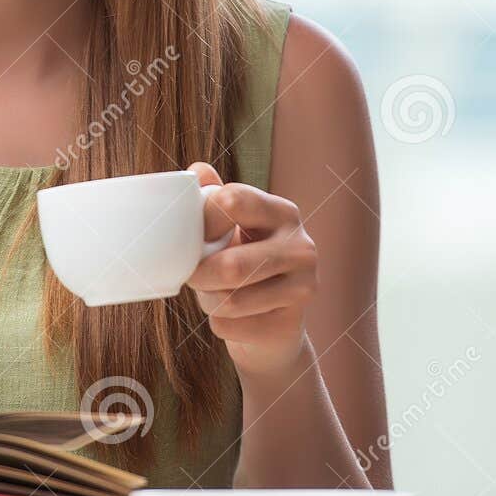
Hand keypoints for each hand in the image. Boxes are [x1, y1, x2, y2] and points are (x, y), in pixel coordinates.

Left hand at [185, 162, 317, 379]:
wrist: (270, 322)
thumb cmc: (242, 262)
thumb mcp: (231, 226)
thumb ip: (213, 196)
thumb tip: (196, 170)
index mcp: (282, 212)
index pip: (233, 200)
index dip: (202, 219)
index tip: (193, 236)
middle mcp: (301, 246)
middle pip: (231, 265)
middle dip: (198, 275)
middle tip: (191, 275)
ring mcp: (303, 287)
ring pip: (230, 300)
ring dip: (208, 300)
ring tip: (213, 295)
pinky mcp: (292, 324)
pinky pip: (231, 325)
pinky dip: (218, 323)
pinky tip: (232, 316)